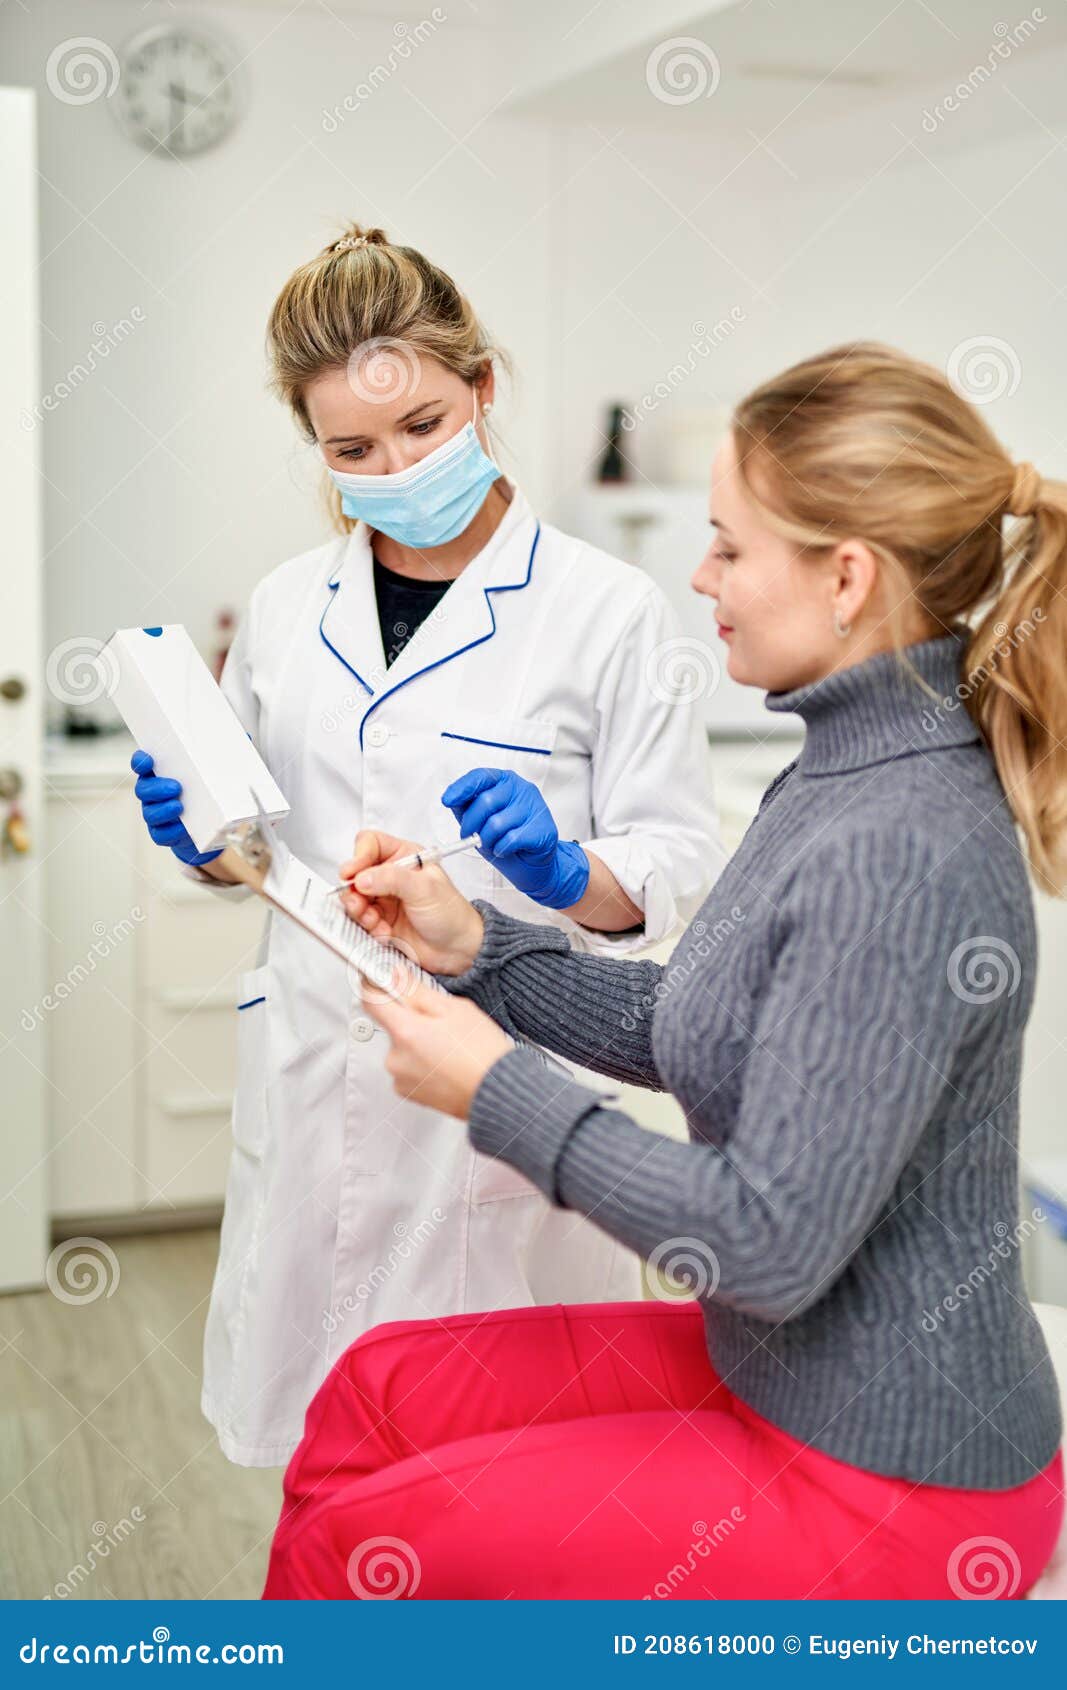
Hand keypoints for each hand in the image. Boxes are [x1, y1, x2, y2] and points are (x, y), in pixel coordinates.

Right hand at [131, 750, 222, 866]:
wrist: (209, 829)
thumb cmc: (207, 794)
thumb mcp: (215, 774)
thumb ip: (224, 756)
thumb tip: (245, 736)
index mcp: (162, 774)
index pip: (142, 764)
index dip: (141, 761)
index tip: (148, 759)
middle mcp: (153, 794)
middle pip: (143, 789)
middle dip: (156, 788)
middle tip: (176, 787)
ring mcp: (156, 814)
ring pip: (150, 812)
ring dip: (163, 810)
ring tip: (180, 807)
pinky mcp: (163, 834)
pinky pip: (161, 835)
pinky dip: (170, 831)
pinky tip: (181, 828)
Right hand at [339, 830, 483, 975]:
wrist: (457, 949)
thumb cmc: (451, 914)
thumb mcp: (424, 889)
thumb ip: (392, 879)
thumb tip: (362, 877)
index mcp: (405, 857)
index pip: (370, 844)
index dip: (358, 856)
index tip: (352, 874)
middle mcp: (391, 875)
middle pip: (356, 873)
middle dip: (354, 890)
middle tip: (359, 903)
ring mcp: (384, 898)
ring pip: (354, 897)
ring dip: (359, 911)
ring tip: (373, 920)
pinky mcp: (380, 920)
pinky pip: (360, 920)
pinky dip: (367, 927)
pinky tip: (383, 932)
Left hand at [364, 981, 510, 1118]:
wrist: (498, 1092)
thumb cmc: (481, 1053)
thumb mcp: (454, 1009)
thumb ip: (417, 991)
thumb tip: (394, 975)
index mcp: (405, 1032)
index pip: (371, 1000)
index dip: (376, 986)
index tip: (384, 981)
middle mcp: (395, 1058)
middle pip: (391, 1025)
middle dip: (411, 1019)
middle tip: (441, 1021)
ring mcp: (401, 1078)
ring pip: (401, 1047)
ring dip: (417, 1042)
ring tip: (449, 1046)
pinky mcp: (409, 1092)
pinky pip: (407, 1068)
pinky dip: (421, 1062)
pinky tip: (445, 1062)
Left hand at [441, 768, 589, 908]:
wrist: (531, 864)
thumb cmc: (504, 838)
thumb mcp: (479, 819)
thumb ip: (466, 806)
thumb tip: (450, 799)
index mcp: (505, 781)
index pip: (481, 776)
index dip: (462, 788)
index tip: (447, 800)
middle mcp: (522, 789)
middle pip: (486, 801)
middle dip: (471, 824)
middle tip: (470, 837)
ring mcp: (535, 808)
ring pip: (497, 824)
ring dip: (487, 840)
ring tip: (492, 844)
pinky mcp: (543, 830)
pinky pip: (511, 840)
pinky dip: (501, 849)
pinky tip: (505, 850)